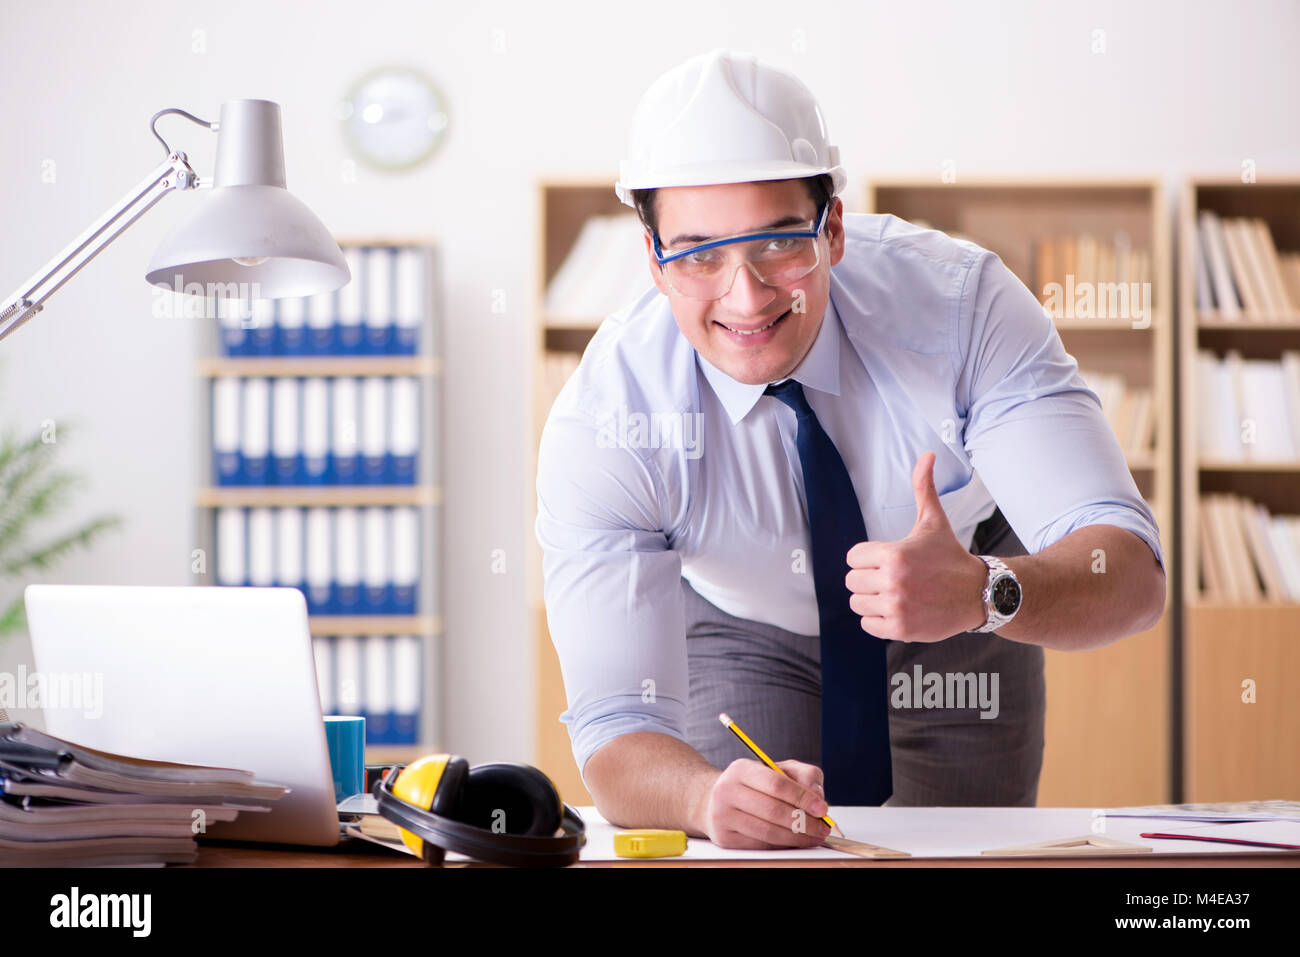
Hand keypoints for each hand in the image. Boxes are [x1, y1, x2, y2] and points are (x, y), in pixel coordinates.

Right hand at [698, 758, 831, 848]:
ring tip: (813, 836)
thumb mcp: (777, 770)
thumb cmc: (754, 785)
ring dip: (797, 837)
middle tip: (822, 828)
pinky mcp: (724, 837)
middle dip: (804, 822)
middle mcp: (727, 791)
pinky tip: (794, 841)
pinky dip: (782, 845)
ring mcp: (722, 816)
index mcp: (741, 769)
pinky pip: (760, 844)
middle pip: (773, 810)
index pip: (776, 784)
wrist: (718, 800)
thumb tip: (817, 794)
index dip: (802, 798)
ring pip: (768, 831)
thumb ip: (803, 775)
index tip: (822, 808)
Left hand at [845, 450, 988, 641]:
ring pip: (858, 604)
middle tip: (890, 577)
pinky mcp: (901, 629)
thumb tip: (928, 453)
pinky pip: (868, 625)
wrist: (979, 593)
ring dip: (871, 600)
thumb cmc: (950, 556)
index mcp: (894, 554)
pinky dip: (878, 620)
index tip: (886, 559)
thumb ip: (923, 487)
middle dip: (867, 579)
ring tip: (894, 593)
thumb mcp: (934, 521)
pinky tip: (897, 609)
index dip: (867, 557)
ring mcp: (896, 607)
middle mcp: (893, 582)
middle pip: (852, 581)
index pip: (852, 557)